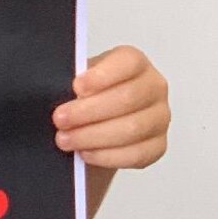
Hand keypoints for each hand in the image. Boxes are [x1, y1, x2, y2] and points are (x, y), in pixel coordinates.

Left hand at [52, 45, 168, 168]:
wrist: (95, 126)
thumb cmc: (86, 98)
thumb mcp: (79, 82)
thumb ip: (75, 84)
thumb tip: (58, 93)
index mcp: (135, 63)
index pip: (128, 63)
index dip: (102, 76)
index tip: (76, 87)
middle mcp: (153, 87)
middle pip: (127, 99)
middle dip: (88, 111)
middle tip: (59, 119)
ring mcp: (159, 117)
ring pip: (132, 129)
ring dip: (93, 136)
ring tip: (65, 140)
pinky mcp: (157, 146)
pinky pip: (136, 154)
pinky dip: (107, 156)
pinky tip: (85, 153)